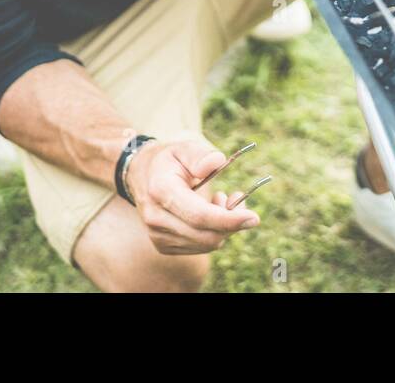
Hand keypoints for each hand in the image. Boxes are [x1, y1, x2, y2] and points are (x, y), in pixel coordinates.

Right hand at [125, 137, 259, 254]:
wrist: (140, 175)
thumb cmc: (168, 160)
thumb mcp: (184, 148)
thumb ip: (201, 155)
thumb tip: (217, 162)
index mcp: (161, 191)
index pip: (199, 216)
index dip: (229, 220)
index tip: (254, 218)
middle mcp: (156, 218)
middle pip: (206, 235)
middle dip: (232, 222)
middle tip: (236, 198)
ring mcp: (157, 235)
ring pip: (205, 244)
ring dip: (223, 227)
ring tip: (219, 199)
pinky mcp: (162, 245)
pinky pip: (199, 247)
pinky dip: (212, 233)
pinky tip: (208, 213)